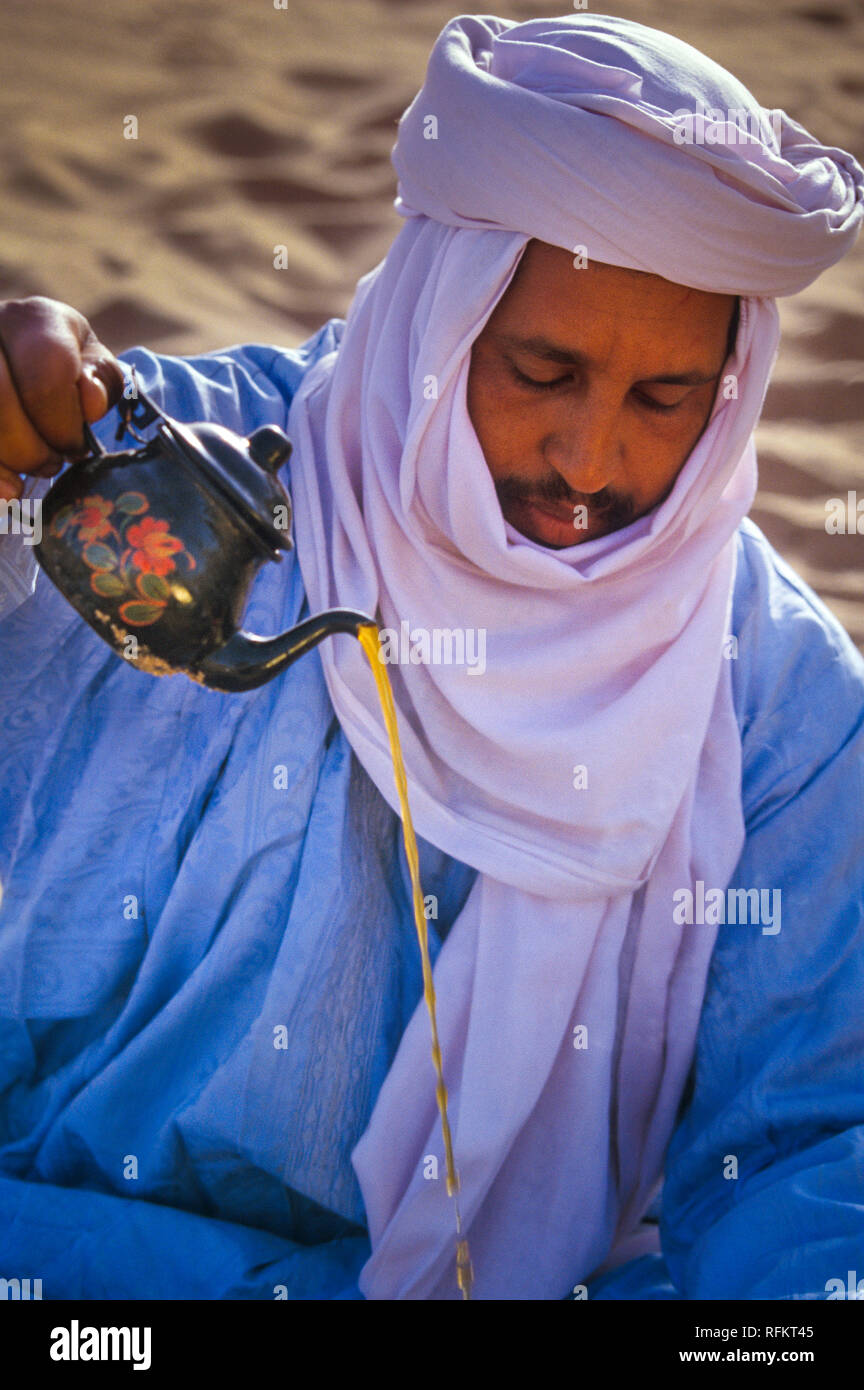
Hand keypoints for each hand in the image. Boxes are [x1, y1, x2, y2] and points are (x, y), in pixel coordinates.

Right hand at [0, 297, 124, 500]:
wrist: (13, 356)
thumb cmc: (61, 365)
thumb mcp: (90, 365)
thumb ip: (102, 382)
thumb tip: (91, 401)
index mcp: (31, 321)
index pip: (46, 375)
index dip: (62, 425)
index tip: (74, 448)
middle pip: (0, 400)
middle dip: (31, 450)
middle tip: (50, 464)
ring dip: (7, 460)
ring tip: (26, 473)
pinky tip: (6, 488)